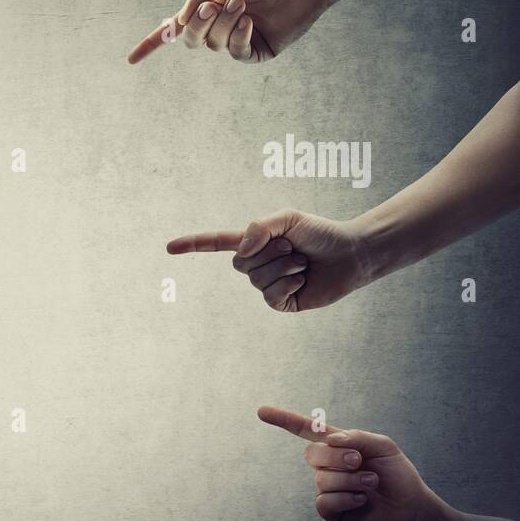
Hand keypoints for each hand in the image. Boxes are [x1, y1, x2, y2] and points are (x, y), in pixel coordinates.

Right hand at [128, 0, 331, 63]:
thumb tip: (178, 24)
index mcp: (207, 10)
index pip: (175, 32)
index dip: (151, 45)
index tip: (130, 60)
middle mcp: (219, 29)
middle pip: (192, 41)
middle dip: (198, 23)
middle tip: (215, 3)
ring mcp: (237, 42)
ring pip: (213, 44)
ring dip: (223, 21)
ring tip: (243, 2)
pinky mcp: (256, 52)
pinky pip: (235, 52)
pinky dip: (237, 35)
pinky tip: (249, 20)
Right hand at [166, 208, 369, 311]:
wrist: (351, 254)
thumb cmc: (320, 233)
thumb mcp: (288, 218)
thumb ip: (259, 227)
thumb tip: (240, 250)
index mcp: (254, 244)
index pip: (216, 244)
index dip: (193, 245)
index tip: (169, 248)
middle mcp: (257, 265)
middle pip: (240, 264)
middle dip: (270, 252)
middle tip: (294, 248)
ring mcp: (267, 285)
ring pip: (257, 280)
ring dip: (284, 268)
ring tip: (303, 263)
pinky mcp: (281, 302)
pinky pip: (270, 296)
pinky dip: (288, 285)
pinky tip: (303, 280)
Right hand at [257, 406, 443, 520]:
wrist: (410, 508)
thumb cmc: (397, 475)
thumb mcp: (383, 446)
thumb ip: (356, 436)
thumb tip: (330, 441)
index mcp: (337, 446)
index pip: (304, 431)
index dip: (283, 420)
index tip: (261, 411)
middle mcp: (327, 466)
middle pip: (312, 454)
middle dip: (338, 457)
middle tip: (360, 462)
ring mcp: (326, 488)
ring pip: (322, 479)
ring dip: (352, 481)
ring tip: (371, 484)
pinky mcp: (329, 511)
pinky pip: (325, 501)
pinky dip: (347, 499)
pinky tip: (362, 501)